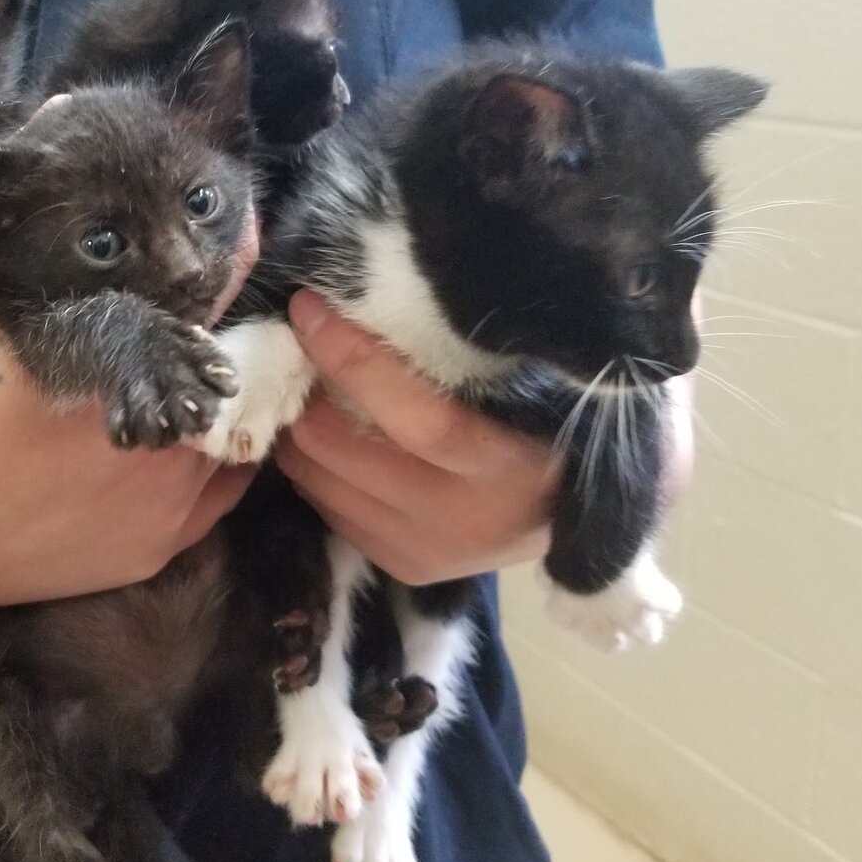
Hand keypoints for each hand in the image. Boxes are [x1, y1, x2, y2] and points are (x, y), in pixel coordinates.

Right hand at [0, 219, 256, 634]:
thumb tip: (56, 121)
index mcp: (120, 354)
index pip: (217, 281)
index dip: (219, 240)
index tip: (212, 215)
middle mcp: (162, 430)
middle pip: (224, 353)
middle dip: (203, 317)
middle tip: (169, 295)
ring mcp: (162, 503)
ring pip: (222, 422)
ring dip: (204, 388)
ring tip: (164, 361)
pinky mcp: (147, 554)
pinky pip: (213, 492)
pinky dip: (204, 454)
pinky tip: (173, 426)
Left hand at [272, 290, 556, 584]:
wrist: (567, 511)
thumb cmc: (543, 422)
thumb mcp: (525, 384)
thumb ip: (458, 351)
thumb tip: (368, 293)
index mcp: (508, 466)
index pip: (416, 414)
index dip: (352, 358)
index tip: (308, 309)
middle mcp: (464, 520)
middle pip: (346, 450)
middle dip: (305, 392)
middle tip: (294, 347)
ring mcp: (428, 552)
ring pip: (320, 482)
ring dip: (298, 430)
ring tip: (304, 388)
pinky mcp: (403, 568)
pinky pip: (328, 511)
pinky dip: (313, 468)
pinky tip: (322, 436)